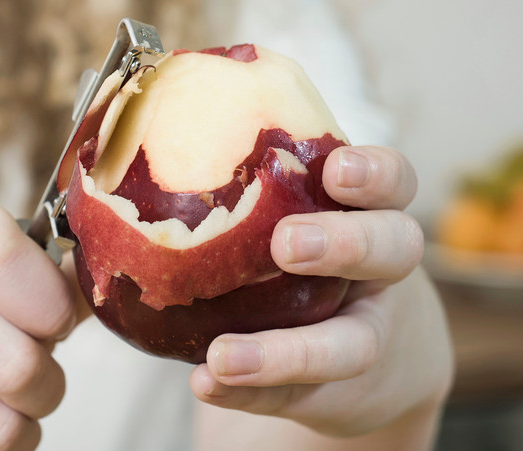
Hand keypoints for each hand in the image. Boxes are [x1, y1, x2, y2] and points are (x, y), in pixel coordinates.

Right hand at [0, 196, 77, 450]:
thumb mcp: (1, 274)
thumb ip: (61, 279)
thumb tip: (115, 291)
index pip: (1, 256)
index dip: (50, 305)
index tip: (56, 325)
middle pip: (13, 361)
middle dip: (46, 387)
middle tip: (38, 383)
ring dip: (16, 430)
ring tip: (4, 411)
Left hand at [190, 146, 453, 437]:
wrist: (363, 356)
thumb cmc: (308, 250)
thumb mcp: (302, 207)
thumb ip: (250, 178)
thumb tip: (128, 129)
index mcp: (370, 210)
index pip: (394, 180)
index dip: (374, 173)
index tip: (335, 169)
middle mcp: (382, 269)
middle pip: (394, 248)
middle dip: (345, 243)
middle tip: (287, 244)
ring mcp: (366, 334)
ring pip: (351, 344)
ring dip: (287, 352)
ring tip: (225, 356)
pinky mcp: (336, 390)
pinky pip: (297, 394)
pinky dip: (251, 391)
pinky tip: (206, 381)